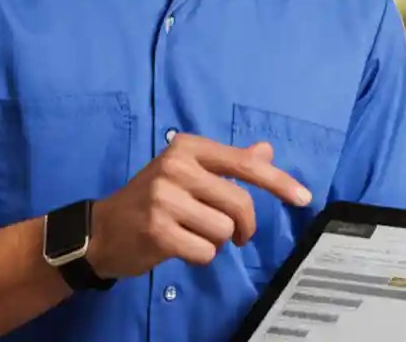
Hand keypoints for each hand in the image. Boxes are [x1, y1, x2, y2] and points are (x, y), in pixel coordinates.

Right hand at [87, 134, 311, 278]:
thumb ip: (229, 163)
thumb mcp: (188, 172)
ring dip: (217, 242)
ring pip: (224, 230)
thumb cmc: (152, 198)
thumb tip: (266, 150)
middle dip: (244, 226)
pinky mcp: (158, 232)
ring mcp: (165, 200)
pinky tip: (181, 247)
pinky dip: (201, 257)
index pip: (244, 164)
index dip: (278, 182)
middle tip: (236, 236)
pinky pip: (206, 252)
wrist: (102, 230)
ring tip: (194, 235)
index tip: (303, 198)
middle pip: (239, 203)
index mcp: (188, 148)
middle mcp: (176, 168)